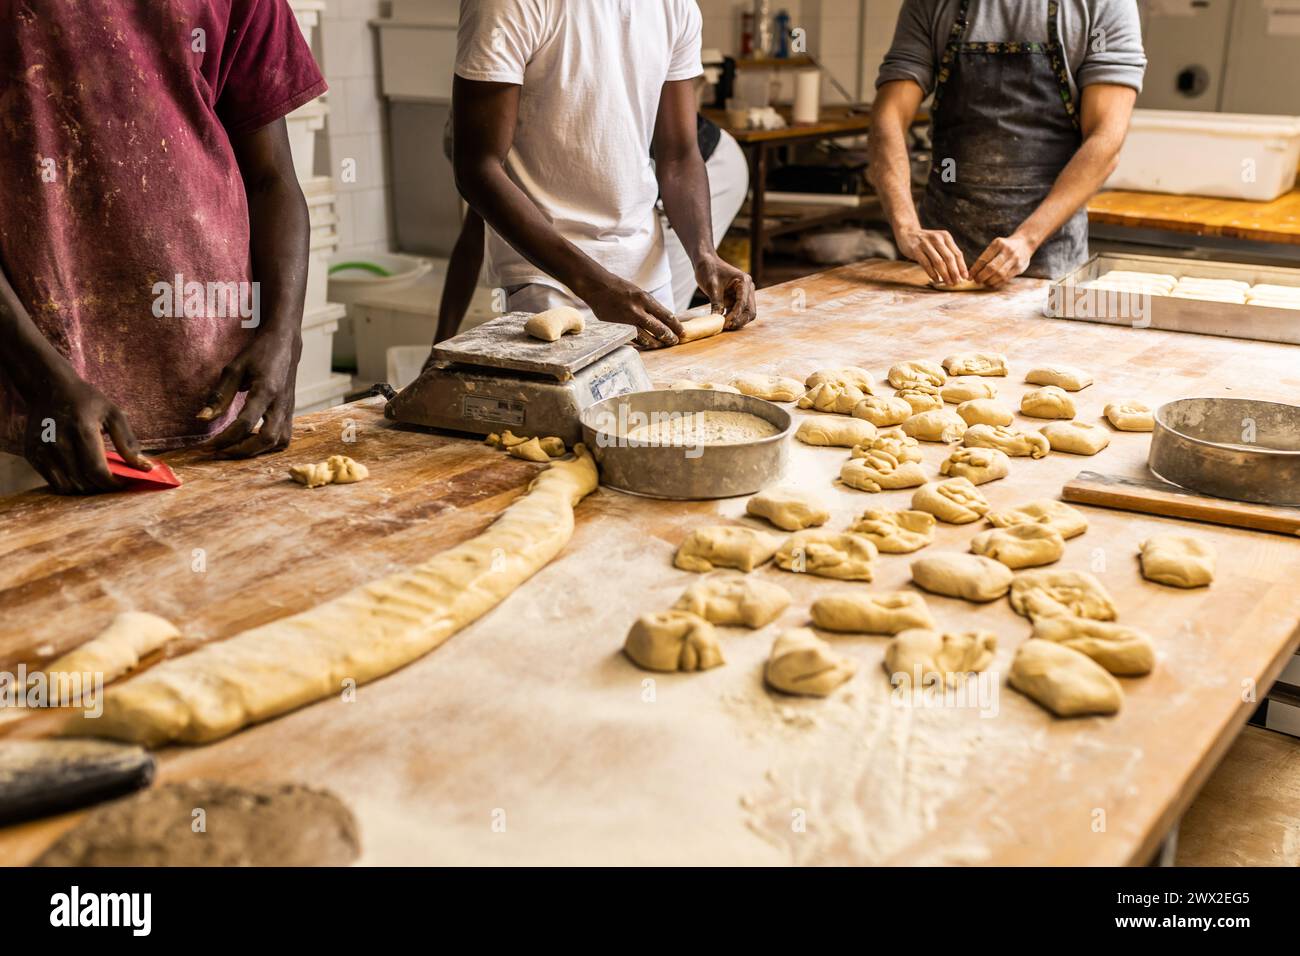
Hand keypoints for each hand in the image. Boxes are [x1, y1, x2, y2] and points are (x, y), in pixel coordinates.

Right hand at [22, 371, 149, 493]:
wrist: (48, 388)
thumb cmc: (86, 400)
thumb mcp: (113, 414)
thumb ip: (127, 442)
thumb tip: (144, 467)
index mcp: (81, 430)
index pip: (97, 471)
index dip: (113, 484)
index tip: (125, 484)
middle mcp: (58, 442)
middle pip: (83, 482)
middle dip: (102, 488)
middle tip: (114, 482)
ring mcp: (41, 450)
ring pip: (67, 487)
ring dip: (86, 488)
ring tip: (97, 479)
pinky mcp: (31, 455)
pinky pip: (53, 482)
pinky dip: (69, 483)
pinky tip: (80, 473)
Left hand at [198, 328, 300, 457]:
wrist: (285, 345)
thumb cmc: (258, 354)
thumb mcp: (233, 369)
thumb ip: (219, 395)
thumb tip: (203, 418)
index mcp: (266, 390)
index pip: (246, 422)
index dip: (225, 438)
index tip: (207, 446)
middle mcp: (280, 403)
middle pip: (266, 439)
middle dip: (241, 451)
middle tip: (220, 453)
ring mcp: (289, 409)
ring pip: (278, 442)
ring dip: (256, 451)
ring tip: (235, 449)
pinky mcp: (291, 413)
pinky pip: (284, 438)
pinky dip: (268, 446)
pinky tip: (252, 443)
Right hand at [583, 278, 683, 349]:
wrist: (597, 286)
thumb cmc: (619, 288)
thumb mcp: (638, 292)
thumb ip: (649, 306)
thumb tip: (662, 320)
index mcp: (645, 299)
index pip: (666, 316)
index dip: (676, 326)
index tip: (682, 332)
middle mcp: (637, 310)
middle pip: (659, 329)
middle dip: (669, 337)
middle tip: (674, 341)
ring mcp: (627, 320)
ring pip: (646, 338)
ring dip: (656, 343)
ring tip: (661, 345)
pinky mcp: (618, 327)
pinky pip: (633, 338)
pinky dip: (641, 342)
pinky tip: (647, 344)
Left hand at [694, 255, 756, 329]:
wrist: (706, 263)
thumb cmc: (709, 270)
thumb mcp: (711, 286)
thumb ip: (716, 302)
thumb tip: (717, 319)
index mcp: (744, 281)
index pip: (743, 302)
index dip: (736, 314)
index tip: (726, 322)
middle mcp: (748, 288)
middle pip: (750, 310)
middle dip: (739, 320)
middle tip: (726, 326)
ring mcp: (744, 294)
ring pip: (746, 313)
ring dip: (737, 321)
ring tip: (724, 326)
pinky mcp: (738, 299)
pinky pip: (739, 312)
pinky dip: (733, 318)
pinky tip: (723, 322)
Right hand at [896, 227, 967, 286]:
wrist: (907, 233)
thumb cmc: (926, 242)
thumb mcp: (939, 242)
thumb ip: (948, 253)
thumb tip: (958, 271)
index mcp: (945, 236)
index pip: (957, 253)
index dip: (962, 266)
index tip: (965, 277)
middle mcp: (937, 238)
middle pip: (949, 258)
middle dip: (954, 272)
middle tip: (957, 282)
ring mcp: (925, 243)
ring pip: (938, 261)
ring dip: (944, 274)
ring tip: (948, 283)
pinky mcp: (916, 249)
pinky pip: (926, 263)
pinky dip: (932, 273)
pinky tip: (936, 280)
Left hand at [970, 234, 1035, 287]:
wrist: (1025, 242)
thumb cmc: (1005, 246)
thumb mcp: (996, 245)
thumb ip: (987, 256)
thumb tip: (973, 272)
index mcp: (998, 244)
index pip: (983, 260)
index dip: (975, 270)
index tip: (969, 276)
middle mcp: (1007, 251)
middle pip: (991, 268)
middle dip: (981, 277)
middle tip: (976, 280)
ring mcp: (1015, 260)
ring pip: (999, 275)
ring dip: (989, 281)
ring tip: (984, 282)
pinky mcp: (1019, 268)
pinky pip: (1006, 279)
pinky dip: (997, 283)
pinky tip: (992, 283)